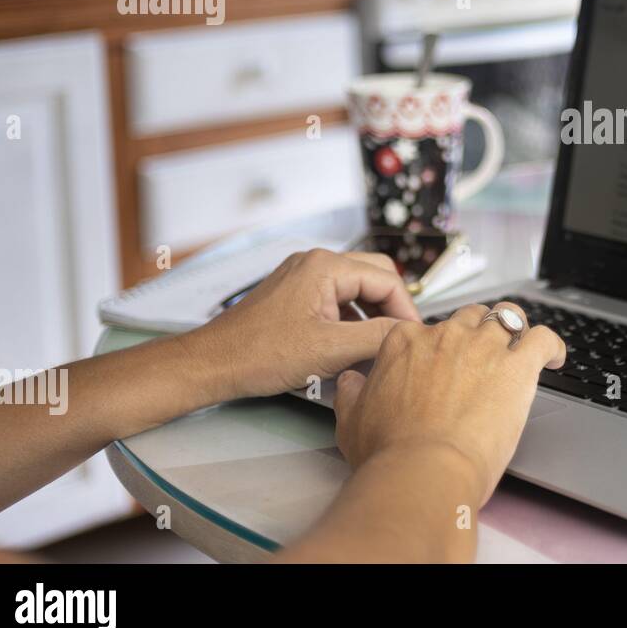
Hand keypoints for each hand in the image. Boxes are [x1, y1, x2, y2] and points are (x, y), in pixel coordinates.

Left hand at [183, 248, 419, 400]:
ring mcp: (303, 276)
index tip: (414, 339)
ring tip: (379, 346)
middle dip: (392, 308)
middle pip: (375, 276)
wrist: (212, 364)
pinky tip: (352, 345)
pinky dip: (352, 319)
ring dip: (372, 314)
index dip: (407, 310)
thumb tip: (409, 334)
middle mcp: (315, 262)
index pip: (388, 279)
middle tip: (401, 340)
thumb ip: (377, 337)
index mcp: (326, 266)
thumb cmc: (260, 355)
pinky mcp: (295, 294)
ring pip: (356, 288)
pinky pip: (337, 298)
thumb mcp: (330, 350)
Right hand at [333, 301, 565, 505]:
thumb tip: (352, 382)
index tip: (444, 362)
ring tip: (523, 346)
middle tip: (486, 355)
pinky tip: (555, 357)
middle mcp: (445, 336)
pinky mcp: (517, 366)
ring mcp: (483, 347)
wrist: (422, 471)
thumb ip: (354, 394)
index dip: (439, 346)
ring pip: (508, 317)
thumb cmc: (389, 455)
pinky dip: (552, 345)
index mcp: (405, 343)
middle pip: (470, 317)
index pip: (427, 329)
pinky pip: (543, 339)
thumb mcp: (353, 421)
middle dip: (479, 331)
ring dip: (516, 329)